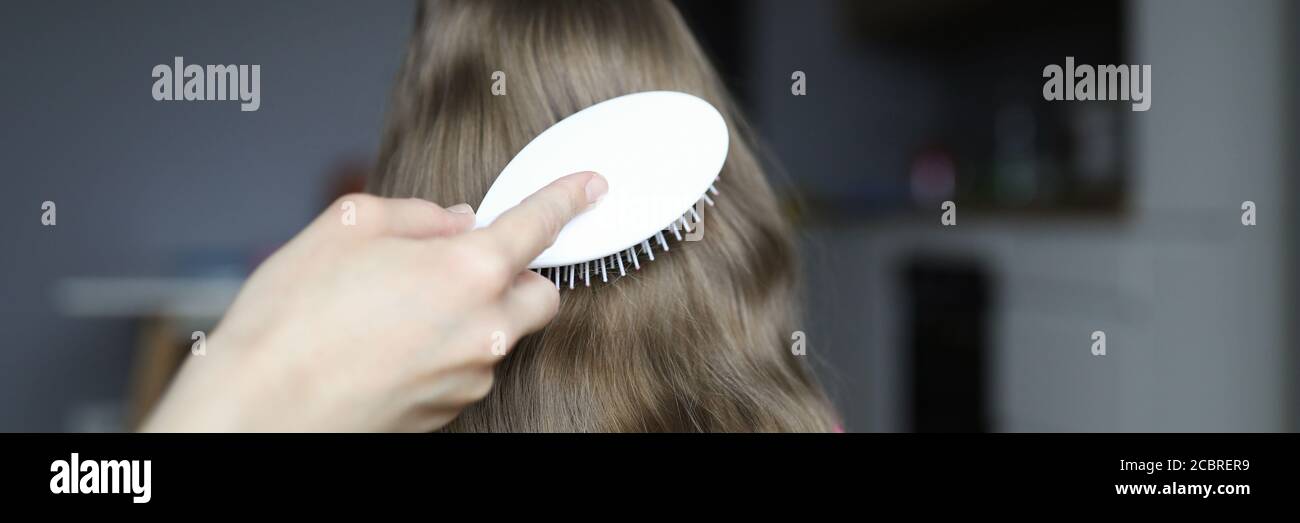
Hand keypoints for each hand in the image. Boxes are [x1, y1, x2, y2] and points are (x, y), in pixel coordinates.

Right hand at [143, 171, 607, 431]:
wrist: (258, 409)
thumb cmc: (291, 319)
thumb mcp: (346, 226)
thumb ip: (415, 215)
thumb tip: (452, 221)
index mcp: (466, 272)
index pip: (538, 225)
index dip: (568, 199)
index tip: (589, 188)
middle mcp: (483, 330)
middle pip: (542, 295)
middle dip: (519, 273)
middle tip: (469, 262)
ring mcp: (469, 378)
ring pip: (501, 336)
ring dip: (474, 314)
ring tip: (397, 308)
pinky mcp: (449, 412)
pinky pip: (467, 368)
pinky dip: (446, 350)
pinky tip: (390, 344)